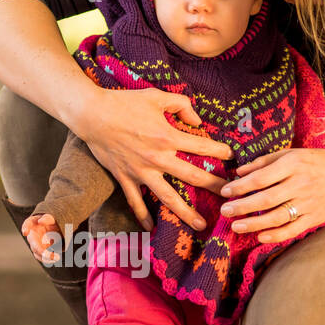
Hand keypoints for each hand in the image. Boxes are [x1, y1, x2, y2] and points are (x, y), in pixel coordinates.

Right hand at [21, 213, 61, 262]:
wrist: (55, 229)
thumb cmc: (51, 222)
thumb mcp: (51, 218)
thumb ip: (47, 219)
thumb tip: (41, 221)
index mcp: (33, 223)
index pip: (27, 223)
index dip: (25, 227)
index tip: (25, 232)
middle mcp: (32, 234)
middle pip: (33, 242)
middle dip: (40, 249)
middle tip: (47, 254)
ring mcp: (35, 243)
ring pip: (36, 252)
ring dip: (45, 256)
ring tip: (56, 257)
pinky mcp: (40, 250)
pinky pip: (41, 256)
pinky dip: (47, 259)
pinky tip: (55, 259)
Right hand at [73, 87, 231, 231]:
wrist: (92, 114)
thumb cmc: (124, 102)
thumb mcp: (156, 96)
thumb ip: (180, 105)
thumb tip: (197, 120)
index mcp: (167, 136)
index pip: (201, 145)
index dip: (220, 150)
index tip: (233, 156)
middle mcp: (157, 157)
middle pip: (193, 176)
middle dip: (214, 186)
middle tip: (230, 197)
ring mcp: (141, 171)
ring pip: (168, 197)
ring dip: (186, 213)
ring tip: (200, 225)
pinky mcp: (125, 178)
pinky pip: (135, 202)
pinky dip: (142, 216)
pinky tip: (150, 228)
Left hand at [219, 148, 324, 242]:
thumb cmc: (315, 162)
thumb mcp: (291, 153)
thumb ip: (264, 161)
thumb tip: (238, 171)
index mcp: (293, 164)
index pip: (261, 178)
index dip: (240, 186)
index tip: (225, 192)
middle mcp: (301, 183)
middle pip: (266, 199)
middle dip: (242, 206)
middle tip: (225, 211)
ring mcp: (308, 203)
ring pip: (277, 216)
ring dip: (254, 224)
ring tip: (236, 226)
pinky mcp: (315, 217)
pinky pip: (293, 229)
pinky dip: (276, 235)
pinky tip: (260, 236)